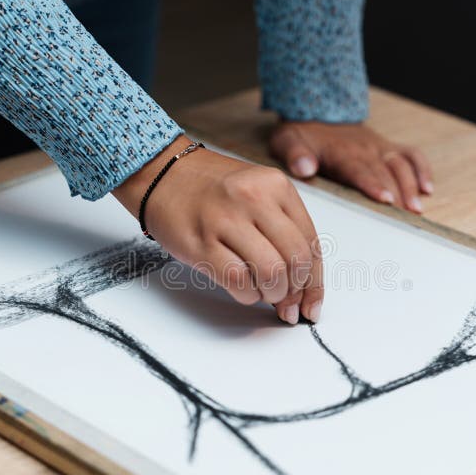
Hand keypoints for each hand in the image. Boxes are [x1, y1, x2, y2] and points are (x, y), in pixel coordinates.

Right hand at [112, 136, 323, 323]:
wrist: (160, 172)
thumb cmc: (210, 188)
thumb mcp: (257, 192)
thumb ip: (282, 231)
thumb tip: (302, 286)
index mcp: (276, 185)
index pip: (311, 243)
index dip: (314, 281)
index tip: (310, 302)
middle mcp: (255, 198)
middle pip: (297, 261)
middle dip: (295, 291)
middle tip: (285, 301)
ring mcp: (227, 220)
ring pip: (272, 274)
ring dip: (271, 295)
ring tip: (262, 292)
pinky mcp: (202, 242)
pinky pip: (239, 281)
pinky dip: (247, 295)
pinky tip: (242, 288)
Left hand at [269, 122, 433, 212]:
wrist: (316, 113)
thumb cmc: (301, 136)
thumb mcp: (287, 141)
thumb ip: (295, 155)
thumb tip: (305, 168)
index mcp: (342, 152)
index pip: (359, 169)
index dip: (373, 184)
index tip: (385, 199)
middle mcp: (365, 149)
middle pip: (385, 172)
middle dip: (398, 192)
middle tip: (407, 215)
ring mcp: (380, 148)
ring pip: (401, 165)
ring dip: (412, 186)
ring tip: (417, 209)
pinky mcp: (388, 147)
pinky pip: (411, 155)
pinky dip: (422, 170)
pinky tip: (427, 189)